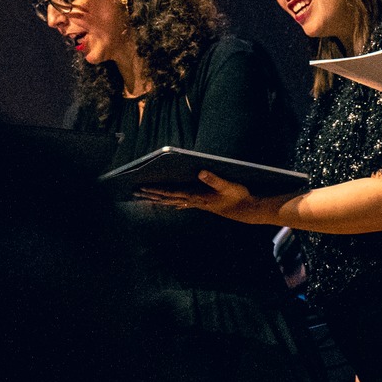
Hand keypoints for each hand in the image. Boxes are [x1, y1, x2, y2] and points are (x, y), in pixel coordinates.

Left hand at [135, 170, 273, 223]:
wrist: (246, 209)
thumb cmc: (237, 195)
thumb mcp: (228, 185)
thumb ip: (214, 179)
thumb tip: (201, 172)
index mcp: (196, 196)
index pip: (171, 193)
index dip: (156, 190)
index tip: (143, 187)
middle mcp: (193, 201)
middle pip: (167, 198)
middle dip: (151, 195)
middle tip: (135, 192)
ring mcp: (196, 203)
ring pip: (172, 201)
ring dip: (158, 199)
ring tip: (145, 197)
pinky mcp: (201, 203)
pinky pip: (181, 203)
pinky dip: (172, 203)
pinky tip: (169, 204)